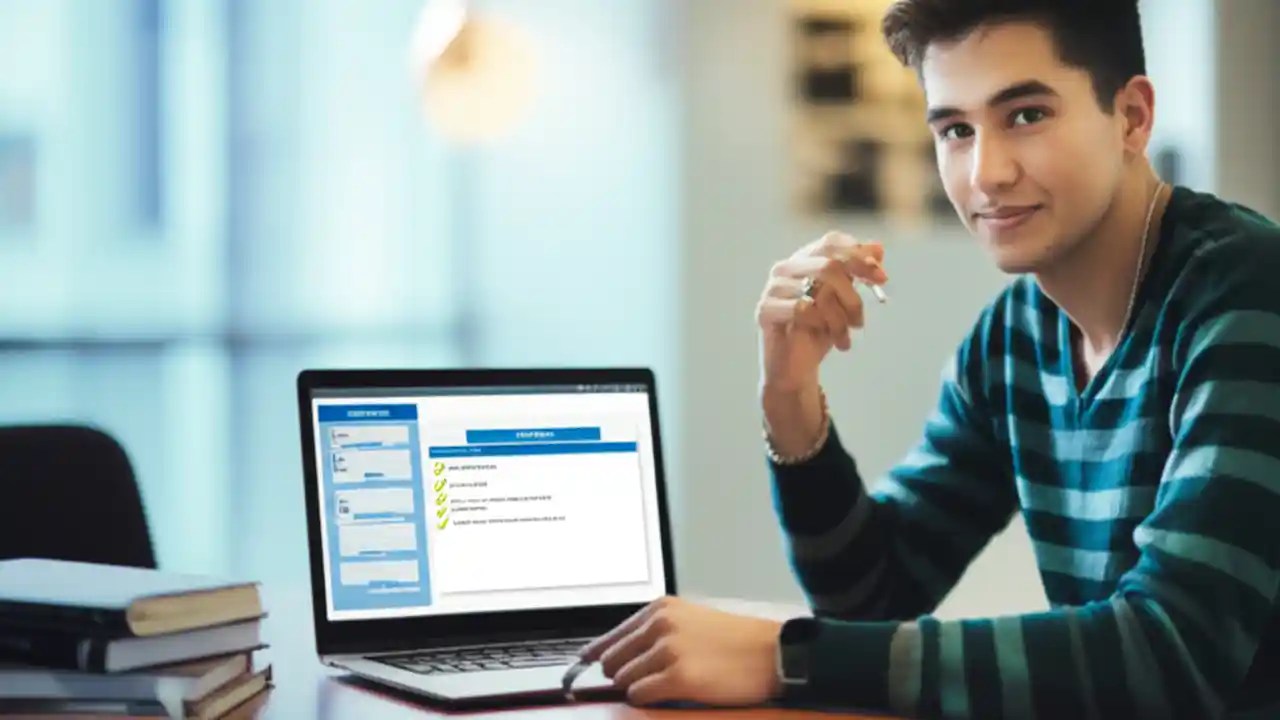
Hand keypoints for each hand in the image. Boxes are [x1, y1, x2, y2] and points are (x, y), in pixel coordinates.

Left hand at [579, 596, 783, 706]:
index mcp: (660, 609)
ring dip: (638, 689)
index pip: (610, 637)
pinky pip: (640, 695)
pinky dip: (647, 699)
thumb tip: (616, 657)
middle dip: (620, 676)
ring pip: (624, 680)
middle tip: (640, 683)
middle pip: (612, 660)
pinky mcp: (678, 677)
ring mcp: (667, 650)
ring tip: (665, 686)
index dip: (596, 657)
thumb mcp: (691, 621)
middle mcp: (660, 625)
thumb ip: (655, 633)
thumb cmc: (737, 642)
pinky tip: (668, 694)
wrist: (774, 654)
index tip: (584, 669)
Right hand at [756, 233, 886, 393]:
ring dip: (840, 320)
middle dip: (852, 296)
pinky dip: (823, 325)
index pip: (832, 242)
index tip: (881, 278)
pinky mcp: (765, 309)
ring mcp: (773, 287)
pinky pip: (803, 309)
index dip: (859, 256)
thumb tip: (878, 248)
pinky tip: (828, 339)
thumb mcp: (844, 301)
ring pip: (820, 292)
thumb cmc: (819, 332)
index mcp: (804, 259)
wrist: (795, 369)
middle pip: (829, 265)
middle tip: (860, 321)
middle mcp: (786, 267)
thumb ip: (857, 273)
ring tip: (844, 338)